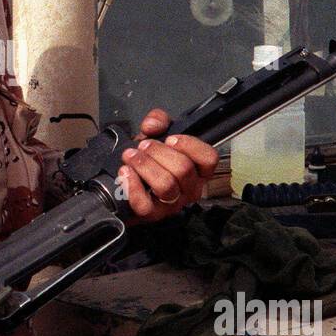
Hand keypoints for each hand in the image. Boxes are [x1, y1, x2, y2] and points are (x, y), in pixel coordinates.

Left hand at [118, 107, 218, 222]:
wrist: (126, 182)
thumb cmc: (148, 160)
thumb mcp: (155, 134)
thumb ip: (158, 120)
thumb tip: (153, 124)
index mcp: (197, 169)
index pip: (209, 158)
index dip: (190, 145)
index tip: (170, 139)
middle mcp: (189, 188)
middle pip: (184, 169)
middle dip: (158, 152)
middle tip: (143, 146)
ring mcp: (172, 203)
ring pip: (166, 185)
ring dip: (145, 165)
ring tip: (131, 156)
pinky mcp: (152, 214)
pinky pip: (145, 204)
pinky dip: (132, 185)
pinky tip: (125, 172)